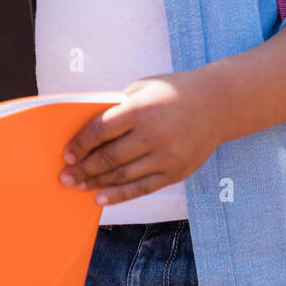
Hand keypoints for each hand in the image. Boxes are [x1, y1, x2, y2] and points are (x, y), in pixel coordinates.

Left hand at [58, 69, 224, 206]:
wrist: (220, 103)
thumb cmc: (174, 92)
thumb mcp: (144, 88)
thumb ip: (119, 107)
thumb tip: (89, 133)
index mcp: (142, 109)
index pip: (101, 130)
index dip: (80, 144)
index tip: (66, 154)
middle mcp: (154, 134)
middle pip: (109, 157)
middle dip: (83, 169)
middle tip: (65, 177)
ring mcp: (166, 155)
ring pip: (123, 176)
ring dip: (97, 183)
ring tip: (79, 187)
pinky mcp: (176, 171)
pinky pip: (143, 188)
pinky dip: (120, 195)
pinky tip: (101, 197)